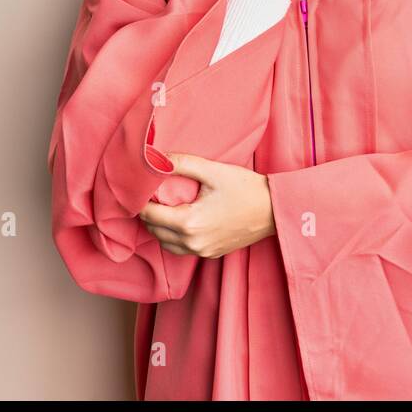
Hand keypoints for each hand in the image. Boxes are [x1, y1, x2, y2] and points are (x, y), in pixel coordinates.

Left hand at [137, 153, 275, 258]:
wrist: (274, 210)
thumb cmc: (246, 189)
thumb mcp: (213, 171)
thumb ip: (183, 163)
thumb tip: (157, 157)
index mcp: (189, 222)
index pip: (149, 214)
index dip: (139, 200)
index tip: (137, 187)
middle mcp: (192, 242)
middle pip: (154, 230)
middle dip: (146, 212)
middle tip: (146, 194)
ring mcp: (202, 251)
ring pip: (165, 243)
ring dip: (158, 226)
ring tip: (160, 206)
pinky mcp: (210, 253)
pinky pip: (180, 248)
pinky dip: (172, 236)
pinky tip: (178, 219)